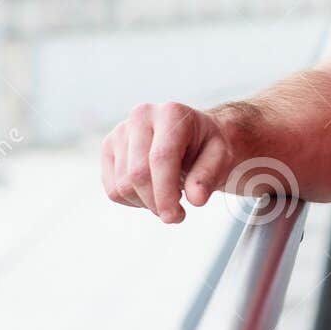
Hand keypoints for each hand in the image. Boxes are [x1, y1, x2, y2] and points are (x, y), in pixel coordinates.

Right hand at [100, 102, 236, 223]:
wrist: (194, 135)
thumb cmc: (208, 146)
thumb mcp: (221, 157)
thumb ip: (209, 176)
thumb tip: (196, 199)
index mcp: (171, 113)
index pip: (160, 158)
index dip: (165, 192)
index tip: (174, 216)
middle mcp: (141, 116)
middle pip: (137, 174)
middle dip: (156, 203)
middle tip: (176, 213)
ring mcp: (121, 131)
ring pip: (122, 185)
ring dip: (146, 202)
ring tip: (168, 194)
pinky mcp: (109, 147)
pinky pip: (112, 189)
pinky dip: (133, 200)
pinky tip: (152, 191)